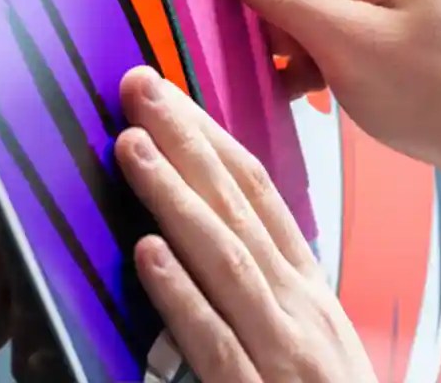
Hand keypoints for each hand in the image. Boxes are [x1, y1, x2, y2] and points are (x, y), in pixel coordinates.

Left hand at [116, 67, 375, 381]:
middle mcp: (300, 307)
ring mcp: (284, 352)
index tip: (168, 95)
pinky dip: (182, 296)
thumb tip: (204, 234)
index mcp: (307, 287)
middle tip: (139, 88)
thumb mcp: (308, 334)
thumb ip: (266, 284)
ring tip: (132, 147)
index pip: (259, 194)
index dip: (211, 138)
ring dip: (176, 198)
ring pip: (225, 260)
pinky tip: (148, 255)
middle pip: (239, 208)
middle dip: (187, 142)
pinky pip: (217, 343)